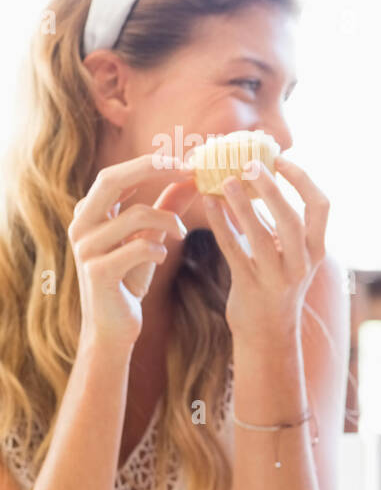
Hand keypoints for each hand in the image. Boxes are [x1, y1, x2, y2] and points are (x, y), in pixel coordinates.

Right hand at [68, 154, 194, 350]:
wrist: (113, 327)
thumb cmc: (129, 280)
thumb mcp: (150, 238)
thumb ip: (167, 208)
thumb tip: (191, 178)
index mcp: (89, 213)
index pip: (114, 174)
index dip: (149, 164)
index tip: (185, 163)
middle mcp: (81, 225)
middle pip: (110, 180)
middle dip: (151, 170)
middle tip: (187, 172)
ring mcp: (85, 248)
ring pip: (134, 214)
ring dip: (169, 219)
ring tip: (182, 232)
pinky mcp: (98, 272)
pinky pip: (138, 248)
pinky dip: (158, 250)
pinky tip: (161, 258)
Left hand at [202, 156, 328, 346]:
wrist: (268, 331)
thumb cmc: (277, 283)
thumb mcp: (292, 254)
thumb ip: (283, 222)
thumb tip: (262, 179)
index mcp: (316, 249)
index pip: (321, 206)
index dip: (302, 180)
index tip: (281, 160)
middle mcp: (302, 262)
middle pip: (291, 217)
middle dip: (270, 188)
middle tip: (249, 165)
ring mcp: (277, 276)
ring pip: (260, 234)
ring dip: (241, 204)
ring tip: (224, 181)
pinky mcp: (251, 285)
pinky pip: (234, 250)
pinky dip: (221, 225)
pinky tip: (209, 205)